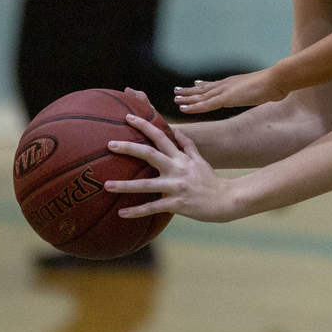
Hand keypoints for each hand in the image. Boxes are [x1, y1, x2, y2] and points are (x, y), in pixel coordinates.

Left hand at [104, 113, 237, 222]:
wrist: (224, 199)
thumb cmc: (210, 180)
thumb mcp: (200, 159)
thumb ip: (188, 145)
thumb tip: (178, 131)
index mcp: (181, 157)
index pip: (161, 136)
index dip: (144, 125)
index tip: (128, 118)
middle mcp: (177, 168)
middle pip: (149, 154)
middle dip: (129, 148)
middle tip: (110, 144)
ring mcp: (175, 186)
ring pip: (146, 184)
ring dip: (125, 185)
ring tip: (107, 185)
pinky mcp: (176, 204)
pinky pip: (153, 208)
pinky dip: (136, 211)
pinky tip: (121, 213)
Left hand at [174, 68, 287, 112]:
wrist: (276, 80)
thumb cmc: (273, 85)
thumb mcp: (260, 89)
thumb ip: (254, 91)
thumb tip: (257, 93)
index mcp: (233, 83)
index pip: (214, 85)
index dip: (202, 86)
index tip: (193, 85)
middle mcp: (226, 85)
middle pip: (204, 89)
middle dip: (190, 91)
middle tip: (177, 91)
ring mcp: (225, 90)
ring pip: (201, 96)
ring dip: (188, 98)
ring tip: (176, 98)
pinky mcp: (226, 98)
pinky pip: (206, 104)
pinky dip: (194, 106)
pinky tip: (184, 108)